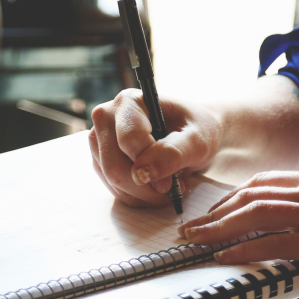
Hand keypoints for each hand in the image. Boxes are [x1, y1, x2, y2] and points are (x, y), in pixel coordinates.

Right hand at [88, 89, 222, 206]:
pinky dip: (139, 197)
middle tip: (173, 188)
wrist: (194, 133)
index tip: (172, 181)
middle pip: (114, 167)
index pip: (129, 141)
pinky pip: (115, 190)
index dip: (151, 166)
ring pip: (113, 182)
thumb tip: (143, 173)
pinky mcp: (101, 160)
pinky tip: (157, 187)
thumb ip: (173, 153)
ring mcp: (100, 141)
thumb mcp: (198, 140)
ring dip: (144, 194)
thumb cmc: (198, 130)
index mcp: (129, 102)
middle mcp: (107, 117)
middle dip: (146, 186)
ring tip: (169, 185)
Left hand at [177, 170, 298, 286]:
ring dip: (219, 230)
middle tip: (190, 229)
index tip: (212, 213)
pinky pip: (276, 243)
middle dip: (214, 213)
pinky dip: (245, 250)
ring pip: (256, 216)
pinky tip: (226, 258)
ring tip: (196, 242)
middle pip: (250, 196)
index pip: (263, 183)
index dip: (231, 198)